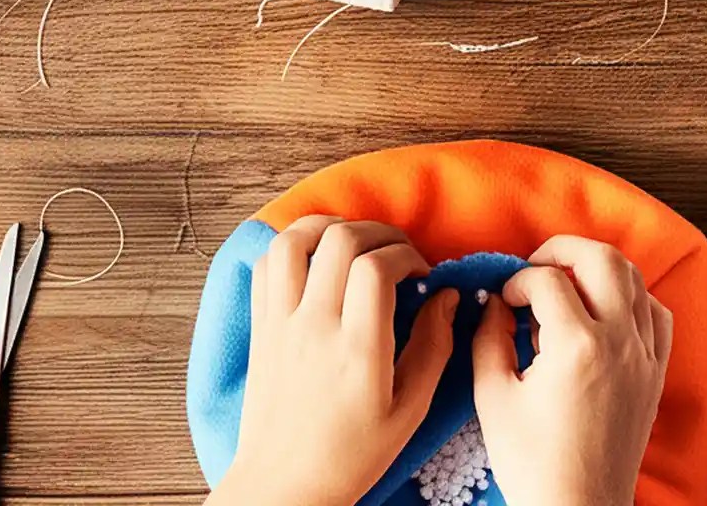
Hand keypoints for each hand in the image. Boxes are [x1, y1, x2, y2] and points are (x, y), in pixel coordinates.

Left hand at [206, 216, 459, 505]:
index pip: (375, 266)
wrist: (285, 485)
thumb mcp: (411, 408)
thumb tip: (447, 296)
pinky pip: (266, 266)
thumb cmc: (353, 453)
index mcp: (357, 350)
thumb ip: (434, 346)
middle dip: (378, 232)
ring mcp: (280, 324)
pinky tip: (316, 259)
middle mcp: (313, 328)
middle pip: (339, 240)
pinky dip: (291, 246)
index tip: (422, 273)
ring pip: (294, 240)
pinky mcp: (259, 327)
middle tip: (397, 253)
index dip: (406, 254)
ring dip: (330, 226)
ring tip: (355, 241)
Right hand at [472, 236, 673, 505]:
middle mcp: (619, 342)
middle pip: (602, 258)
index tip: (504, 301)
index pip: (546, 280)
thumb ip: (488, 337)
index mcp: (577, 346)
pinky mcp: (656, 373)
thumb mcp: (493, 396)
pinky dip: (632, 299)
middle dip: (563, 250)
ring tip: (568, 285)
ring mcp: (645, 356)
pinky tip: (605, 311)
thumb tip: (494, 302)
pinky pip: (657, 314)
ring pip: (635, 278)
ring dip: (598, 269)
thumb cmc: (533, 463)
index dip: (516, 280)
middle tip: (536, 266)